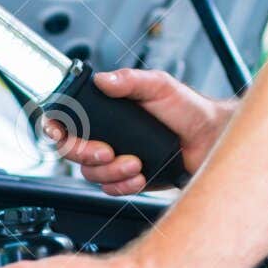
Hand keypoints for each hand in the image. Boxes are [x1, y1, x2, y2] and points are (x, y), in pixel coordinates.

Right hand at [45, 68, 234, 194]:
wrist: (211, 139)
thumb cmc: (189, 109)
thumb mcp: (159, 86)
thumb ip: (130, 80)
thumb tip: (103, 79)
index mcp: (108, 110)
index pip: (69, 120)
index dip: (55, 128)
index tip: (59, 133)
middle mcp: (108, 134)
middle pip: (72, 151)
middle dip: (85, 153)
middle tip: (107, 151)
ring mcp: (117, 157)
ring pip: (91, 173)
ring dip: (110, 171)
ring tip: (135, 163)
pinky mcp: (129, 178)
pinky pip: (111, 188)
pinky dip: (123, 185)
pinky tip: (140, 175)